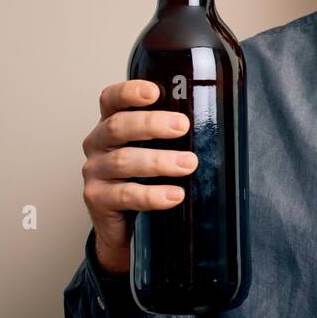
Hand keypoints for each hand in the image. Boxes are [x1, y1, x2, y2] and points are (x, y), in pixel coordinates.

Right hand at [79, 80, 197, 274]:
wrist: (124, 225)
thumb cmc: (145, 179)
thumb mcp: (156, 150)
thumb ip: (174, 135)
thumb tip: (221, 122)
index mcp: (112, 124)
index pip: (112, 99)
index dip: (129, 92)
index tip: (154, 92)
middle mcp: (98, 144)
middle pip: (118, 127)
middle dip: (152, 124)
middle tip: (182, 126)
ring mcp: (95, 172)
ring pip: (123, 161)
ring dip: (159, 161)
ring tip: (189, 164)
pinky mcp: (98, 199)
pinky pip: (125, 195)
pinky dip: (152, 195)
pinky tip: (174, 195)